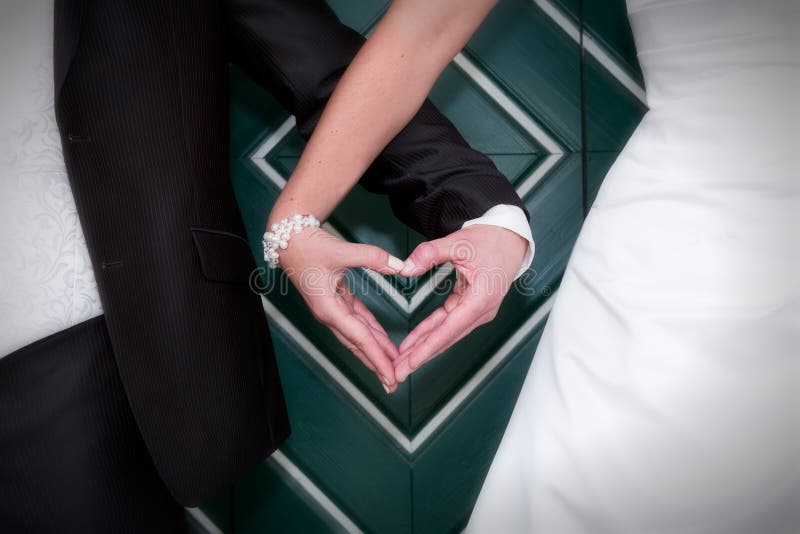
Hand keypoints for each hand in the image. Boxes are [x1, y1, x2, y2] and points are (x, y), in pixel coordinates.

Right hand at [277, 225, 405, 391]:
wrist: (288, 238)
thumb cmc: (309, 247)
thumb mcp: (341, 250)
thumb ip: (372, 258)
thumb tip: (399, 266)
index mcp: (328, 309)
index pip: (359, 338)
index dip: (377, 357)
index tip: (391, 375)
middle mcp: (329, 314)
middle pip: (358, 345)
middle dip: (376, 364)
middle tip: (394, 383)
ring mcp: (332, 309)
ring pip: (358, 335)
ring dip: (375, 350)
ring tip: (392, 366)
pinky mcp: (336, 300)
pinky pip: (357, 320)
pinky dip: (371, 331)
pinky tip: (383, 341)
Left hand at [394, 225, 527, 381]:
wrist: (510, 238)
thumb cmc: (491, 240)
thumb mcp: (458, 243)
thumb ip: (430, 254)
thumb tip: (406, 267)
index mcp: (482, 298)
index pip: (450, 328)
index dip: (428, 347)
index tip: (410, 361)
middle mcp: (482, 310)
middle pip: (447, 338)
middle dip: (421, 355)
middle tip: (398, 371)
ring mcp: (479, 311)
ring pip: (446, 334)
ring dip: (424, 347)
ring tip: (401, 361)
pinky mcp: (472, 307)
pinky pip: (448, 323)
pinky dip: (431, 332)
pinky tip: (414, 343)